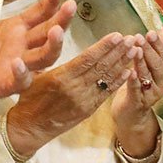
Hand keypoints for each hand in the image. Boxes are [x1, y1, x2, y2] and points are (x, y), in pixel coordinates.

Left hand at [0, 0, 75, 108]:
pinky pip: (19, 81)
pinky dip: (21, 72)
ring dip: (53, 46)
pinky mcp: (3, 85)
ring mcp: (14, 66)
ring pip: (44, 58)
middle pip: (50, 34)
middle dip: (62, 20)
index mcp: (15, 28)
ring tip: (56, 31)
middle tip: (70, 5)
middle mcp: (21, 46)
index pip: (41, 12)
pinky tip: (17, 61)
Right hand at [4, 33, 132, 156]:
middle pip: (101, 67)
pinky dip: (118, 82)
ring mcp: (83, 101)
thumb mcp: (30, 75)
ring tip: (134, 50)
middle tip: (132, 38)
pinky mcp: (88, 110)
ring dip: (122, 64)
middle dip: (118, 52)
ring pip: (106, 79)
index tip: (117, 35)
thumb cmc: (29, 97)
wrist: (30, 127)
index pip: (87, 58)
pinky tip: (129, 71)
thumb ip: (44, 59)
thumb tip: (46, 40)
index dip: (104, 47)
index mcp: (61, 77)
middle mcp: (75, 89)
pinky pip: (106, 93)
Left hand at [111, 23, 162, 160]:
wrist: (132, 112)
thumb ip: (161, 44)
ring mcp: (150, 94)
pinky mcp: (137, 102)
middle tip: (140, 37)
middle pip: (157, 65)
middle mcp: (160, 83)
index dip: (158, 44)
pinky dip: (133, 81)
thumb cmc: (142, 83)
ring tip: (135, 50)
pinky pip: (136, 91)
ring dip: (141, 62)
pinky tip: (128, 71)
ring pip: (147, 76)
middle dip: (149, 50)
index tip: (150, 32)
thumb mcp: (152, 62)